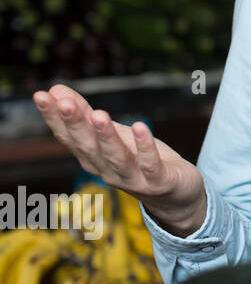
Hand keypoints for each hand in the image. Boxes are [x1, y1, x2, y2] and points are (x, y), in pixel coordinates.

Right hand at [32, 84, 206, 235]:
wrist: (176, 195)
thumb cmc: (139, 159)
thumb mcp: (113, 133)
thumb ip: (86, 114)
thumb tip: (55, 88)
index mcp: (93, 159)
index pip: (69, 138)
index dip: (54, 118)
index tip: (41, 95)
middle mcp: (107, 170)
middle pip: (88, 147)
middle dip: (76, 125)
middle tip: (63, 103)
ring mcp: (133, 178)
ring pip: (116, 157)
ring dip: (107, 137)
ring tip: (99, 114)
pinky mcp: (159, 181)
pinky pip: (150, 164)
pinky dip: (145, 147)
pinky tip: (140, 126)